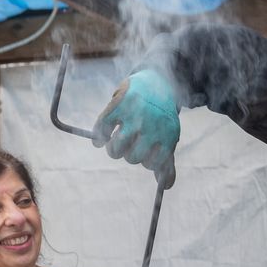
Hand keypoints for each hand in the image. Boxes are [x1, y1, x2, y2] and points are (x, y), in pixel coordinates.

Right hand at [92, 69, 178, 188]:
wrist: (157, 81)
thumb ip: (167, 161)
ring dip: (112, 149)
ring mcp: (133, 115)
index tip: (146, 150)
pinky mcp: (118, 105)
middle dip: (129, 153)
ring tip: (115, 142)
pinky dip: (98, 136)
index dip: (146, 160)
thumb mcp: (168, 135)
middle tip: (130, 143)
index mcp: (168, 136)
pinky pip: (102, 129)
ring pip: (116, 149)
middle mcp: (151, 126)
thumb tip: (166, 186)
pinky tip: (100, 139)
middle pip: (132, 158)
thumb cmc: (161, 115)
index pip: (151, 164)